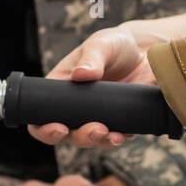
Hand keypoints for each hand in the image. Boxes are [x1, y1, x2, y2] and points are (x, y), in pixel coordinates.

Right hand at [27, 22, 167, 148]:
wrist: (144, 51)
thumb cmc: (113, 44)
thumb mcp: (101, 44)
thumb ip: (92, 57)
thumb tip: (81, 74)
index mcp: (60, 89)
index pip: (40, 116)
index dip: (44, 129)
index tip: (59, 128)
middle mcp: (74, 108)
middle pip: (67, 135)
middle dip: (79, 137)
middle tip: (96, 130)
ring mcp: (96, 117)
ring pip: (90, 139)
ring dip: (99, 141)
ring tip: (113, 136)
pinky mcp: (117, 122)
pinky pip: (113, 137)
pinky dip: (117, 139)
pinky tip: (125, 134)